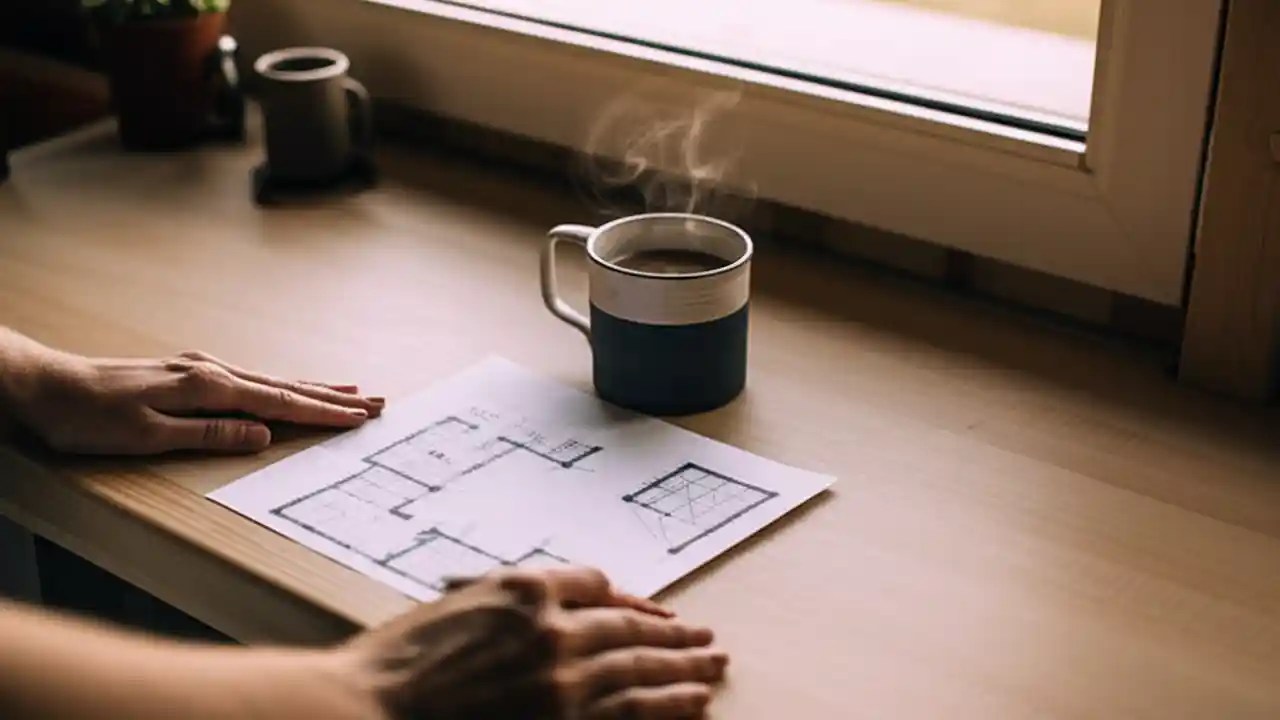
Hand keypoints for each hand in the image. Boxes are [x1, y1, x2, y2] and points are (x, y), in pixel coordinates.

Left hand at [10, 349, 383, 454]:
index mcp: (206, 388)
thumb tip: (261, 434)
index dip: (321, 413)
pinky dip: (280, 383)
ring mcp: (200, 368)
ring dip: (312, 387)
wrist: (44, 384)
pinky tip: (287, 385)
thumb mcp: (146, 436)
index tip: (359, 418)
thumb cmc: (88, 417)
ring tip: (350, 391)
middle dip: (333, 396)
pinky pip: (250, 378)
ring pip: (271, 379)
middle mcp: (210, 372)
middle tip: (377, 402)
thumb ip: (209, 434)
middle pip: (285, 385)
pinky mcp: (189, 373)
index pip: (278, 403)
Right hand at [341, 566, 727, 719]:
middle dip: (673, 634)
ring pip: (642, 672)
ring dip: (685, 669)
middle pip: (630, 629)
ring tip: (714, 667)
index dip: (630, 599)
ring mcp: (561, 682)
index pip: (596, 584)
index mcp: (524, 590)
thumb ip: (510, 598)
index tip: (654, 609)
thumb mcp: (456, 604)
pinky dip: (668, 709)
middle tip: (706, 637)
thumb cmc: (399, 663)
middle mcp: (551, 631)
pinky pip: (632, 715)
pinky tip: (693, 705)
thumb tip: (562, 605)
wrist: (368, 711)